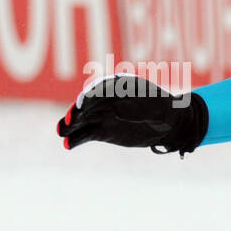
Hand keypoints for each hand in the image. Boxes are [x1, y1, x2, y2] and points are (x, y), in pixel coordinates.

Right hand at [57, 74, 207, 154]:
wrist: (169, 125)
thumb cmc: (166, 111)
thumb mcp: (160, 110)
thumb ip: (140, 110)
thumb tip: (117, 111)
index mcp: (120, 86)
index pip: (101, 88)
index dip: (90, 95)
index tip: (83, 102)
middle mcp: (106, 99)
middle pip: (87, 104)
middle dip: (78, 110)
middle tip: (71, 120)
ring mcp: (102, 115)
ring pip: (82, 119)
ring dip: (70, 125)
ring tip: (61, 132)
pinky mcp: (101, 131)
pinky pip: (85, 134)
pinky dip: (76, 139)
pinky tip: (68, 145)